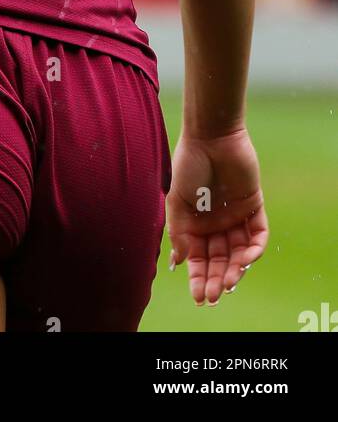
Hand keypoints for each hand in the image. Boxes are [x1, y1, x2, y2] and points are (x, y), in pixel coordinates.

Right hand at [166, 125, 267, 306]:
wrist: (209, 137)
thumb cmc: (188, 166)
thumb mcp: (176, 201)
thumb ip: (178, 232)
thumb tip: (179, 263)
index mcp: (194, 224)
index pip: (198, 258)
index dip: (198, 278)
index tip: (198, 296)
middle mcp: (215, 224)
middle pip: (219, 259)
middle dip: (215, 278)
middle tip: (213, 295)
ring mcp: (235, 216)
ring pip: (238, 252)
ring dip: (235, 269)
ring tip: (230, 281)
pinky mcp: (254, 207)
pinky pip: (257, 235)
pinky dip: (254, 250)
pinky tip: (246, 259)